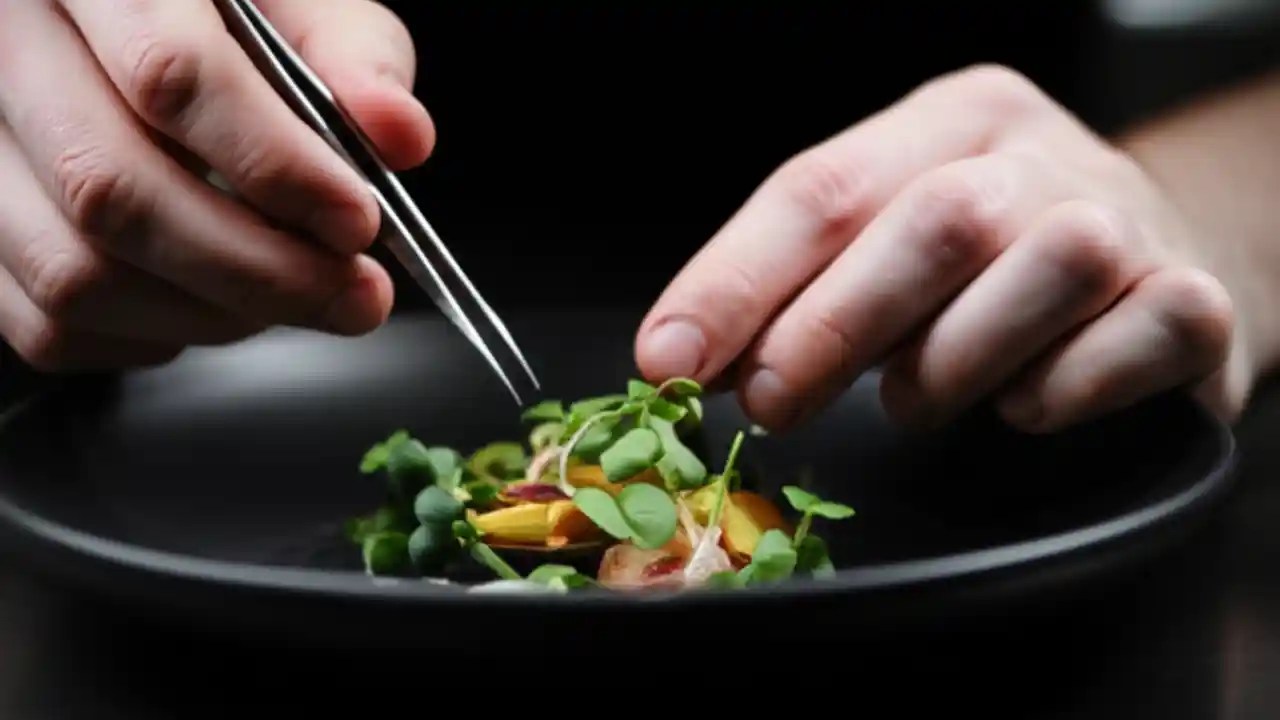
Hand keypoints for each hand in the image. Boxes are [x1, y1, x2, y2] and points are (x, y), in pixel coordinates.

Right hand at [0, 0, 433, 370]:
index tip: (359, 222)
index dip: (278, 168)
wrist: (136, 29)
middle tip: (353, 295)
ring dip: (211, 317)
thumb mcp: (299, 0)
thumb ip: (350, 56)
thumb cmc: (228, 9)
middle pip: (111, 189)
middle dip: (259, 270)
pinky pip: (44, 325)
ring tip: (295, 298)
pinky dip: (150, 341)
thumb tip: (398, 136)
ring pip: (72, 272)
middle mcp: (6, 50)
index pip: (170, 76)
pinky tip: (214, 308)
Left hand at [636, 65, 1254, 433]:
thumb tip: (691, 358)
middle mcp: (1038, 155)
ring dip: (954, 361)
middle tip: (771, 401)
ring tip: (911, 400)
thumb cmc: (990, 265)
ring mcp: (1128, 220)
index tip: (669, 358)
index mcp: (944, 122)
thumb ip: (800, 289)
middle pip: (935, 221)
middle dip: (832, 325)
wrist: (1156, 260)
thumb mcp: (885, 247)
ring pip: (1047, 269)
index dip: (736, 280)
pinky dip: (1067, 388)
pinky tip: (1024, 403)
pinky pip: (1142, 338)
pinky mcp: (1195, 300)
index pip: (822, 188)